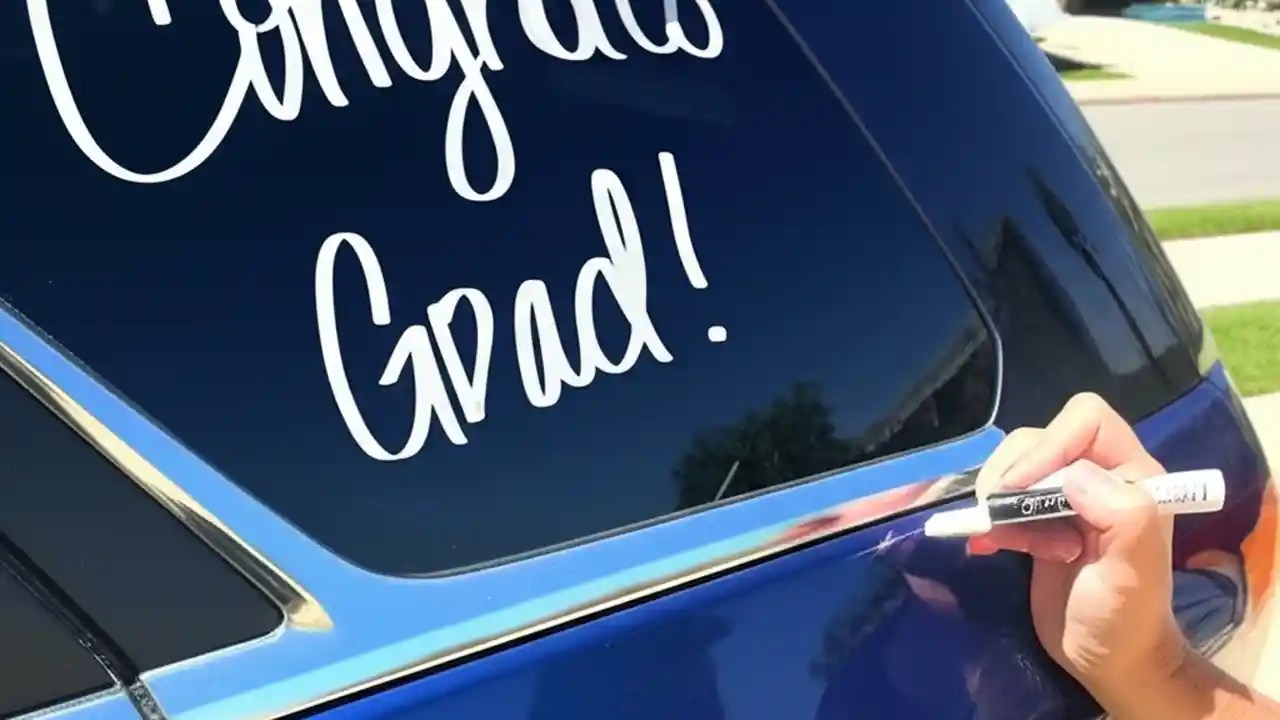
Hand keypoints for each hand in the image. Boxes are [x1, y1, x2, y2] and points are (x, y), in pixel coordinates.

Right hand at [968, 393, 1186, 697]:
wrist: (1108, 660)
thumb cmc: (1126, 616)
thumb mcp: (1134, 571)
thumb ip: (1125, 515)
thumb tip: (1075, 475)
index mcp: (1131, 474)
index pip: (1085, 420)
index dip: (1048, 445)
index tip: (1021, 488)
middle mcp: (1097, 475)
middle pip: (1038, 439)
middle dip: (1014, 478)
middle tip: (1010, 523)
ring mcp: (1064, 498)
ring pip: (1013, 467)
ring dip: (999, 502)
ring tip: (1011, 544)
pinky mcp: (1036, 520)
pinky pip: (1000, 499)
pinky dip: (986, 520)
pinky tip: (985, 546)